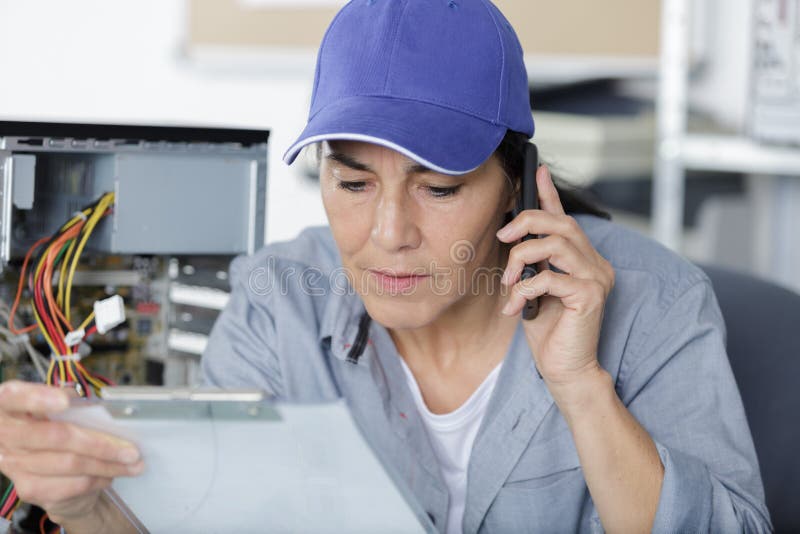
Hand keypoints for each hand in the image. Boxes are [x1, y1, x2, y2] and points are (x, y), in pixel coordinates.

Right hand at [0, 381, 143, 524]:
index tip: (65, 400)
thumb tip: (103, 405)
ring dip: (108, 465)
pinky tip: (111, 474)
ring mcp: (14, 464)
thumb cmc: (55, 427)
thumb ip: (73, 402)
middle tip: (131, 449)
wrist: (43, 469)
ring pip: (70, 464)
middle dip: (99, 444)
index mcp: (9, 405)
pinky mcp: (28, 488)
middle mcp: (6, 435)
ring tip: (132, 463)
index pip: (14, 397)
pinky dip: (97, 478)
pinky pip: (71, 484)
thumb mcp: (60, 408)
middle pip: (56, 436)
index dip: (37, 398)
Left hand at [496, 165, 614, 391]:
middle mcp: (596, 263)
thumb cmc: (549, 331)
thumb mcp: (534, 288)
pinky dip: (524, 289)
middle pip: (560, 224)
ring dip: (520, 260)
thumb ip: (533, 263)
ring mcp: (596, 277)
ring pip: (554, 245)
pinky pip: (549, 278)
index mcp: (583, 259)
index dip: (549, 194)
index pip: (565, 219)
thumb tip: (513, 237)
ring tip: (507, 283)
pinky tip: (516, 307)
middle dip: (525, 223)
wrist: (565, 369)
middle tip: (501, 238)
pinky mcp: (591, 295)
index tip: (537, 170)